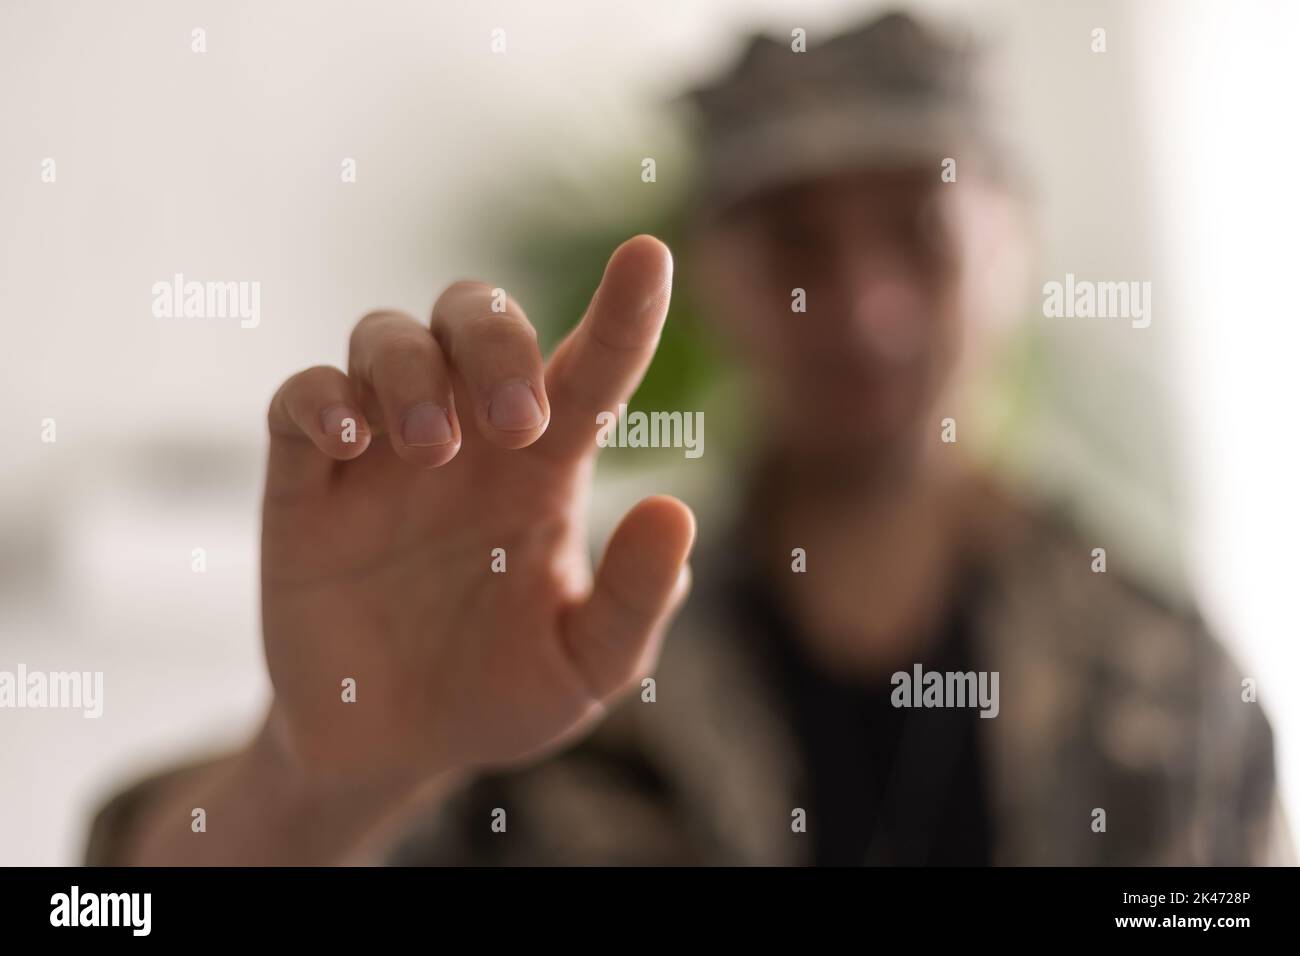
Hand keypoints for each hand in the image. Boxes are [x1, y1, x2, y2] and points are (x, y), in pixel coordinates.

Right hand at [259, 235, 694, 784]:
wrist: (393, 749)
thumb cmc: (504, 693)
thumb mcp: (588, 668)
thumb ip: (634, 600)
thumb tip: (675, 508)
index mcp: (545, 467)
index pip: (590, 366)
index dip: (624, 309)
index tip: (652, 253)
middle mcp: (467, 437)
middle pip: (475, 313)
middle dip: (498, 342)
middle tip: (519, 425)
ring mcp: (381, 454)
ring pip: (385, 334)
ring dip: (412, 368)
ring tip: (432, 447)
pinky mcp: (305, 486)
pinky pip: (300, 401)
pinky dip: (323, 400)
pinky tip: (352, 445)